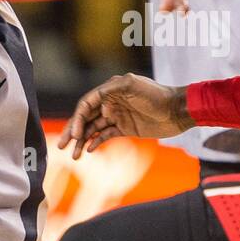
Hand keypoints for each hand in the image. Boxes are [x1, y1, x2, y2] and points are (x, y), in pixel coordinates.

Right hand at [57, 74, 192, 158]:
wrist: (177, 110)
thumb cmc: (157, 95)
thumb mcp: (133, 84)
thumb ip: (113, 89)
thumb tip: (100, 104)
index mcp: (109, 90)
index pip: (86, 104)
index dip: (78, 118)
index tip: (75, 134)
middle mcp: (110, 103)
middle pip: (86, 118)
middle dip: (73, 131)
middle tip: (62, 146)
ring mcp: (117, 116)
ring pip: (93, 129)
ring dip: (82, 141)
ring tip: (74, 156)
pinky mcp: (125, 128)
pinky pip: (105, 135)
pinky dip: (96, 142)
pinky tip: (89, 150)